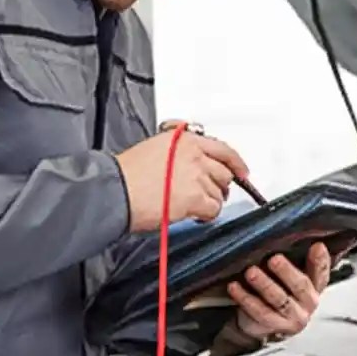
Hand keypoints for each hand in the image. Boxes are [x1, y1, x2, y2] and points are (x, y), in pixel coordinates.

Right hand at [114, 127, 249, 233]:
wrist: (115, 190)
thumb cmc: (125, 174)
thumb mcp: (154, 149)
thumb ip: (177, 153)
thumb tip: (190, 165)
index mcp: (184, 139)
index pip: (222, 148)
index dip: (236, 162)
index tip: (242, 170)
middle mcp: (194, 154)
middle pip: (224, 172)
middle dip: (220, 186)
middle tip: (212, 195)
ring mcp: (197, 175)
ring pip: (219, 192)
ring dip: (210, 202)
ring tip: (195, 208)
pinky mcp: (195, 197)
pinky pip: (213, 209)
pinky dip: (207, 215)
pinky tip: (195, 216)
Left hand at [226, 242, 331, 340]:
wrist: (262, 324)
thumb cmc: (278, 291)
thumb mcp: (287, 275)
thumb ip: (292, 258)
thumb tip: (283, 232)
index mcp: (314, 286)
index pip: (322, 272)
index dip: (321, 260)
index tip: (317, 246)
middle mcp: (309, 302)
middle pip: (300, 285)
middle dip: (286, 271)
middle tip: (274, 260)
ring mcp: (294, 317)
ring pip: (280, 299)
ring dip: (264, 284)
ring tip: (251, 272)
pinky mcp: (276, 326)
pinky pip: (260, 312)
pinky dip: (246, 299)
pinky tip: (234, 287)